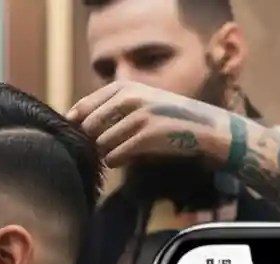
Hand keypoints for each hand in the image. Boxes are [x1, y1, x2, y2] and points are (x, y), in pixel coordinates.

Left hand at [66, 81, 229, 167]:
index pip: (85, 105)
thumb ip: (114, 108)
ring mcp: (139, 116)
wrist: (204, 127)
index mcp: (125, 87)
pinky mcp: (147, 135)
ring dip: (104, 153)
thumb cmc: (168, 117)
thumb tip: (78, 124)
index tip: (75, 136)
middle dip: (90, 141)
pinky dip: (114, 161)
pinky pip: (115, 154)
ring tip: (113, 155)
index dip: (76, 123)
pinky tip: (120, 161)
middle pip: (89, 126)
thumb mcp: (141, 101)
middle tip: (97, 150)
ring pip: (101, 143)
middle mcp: (130, 97)